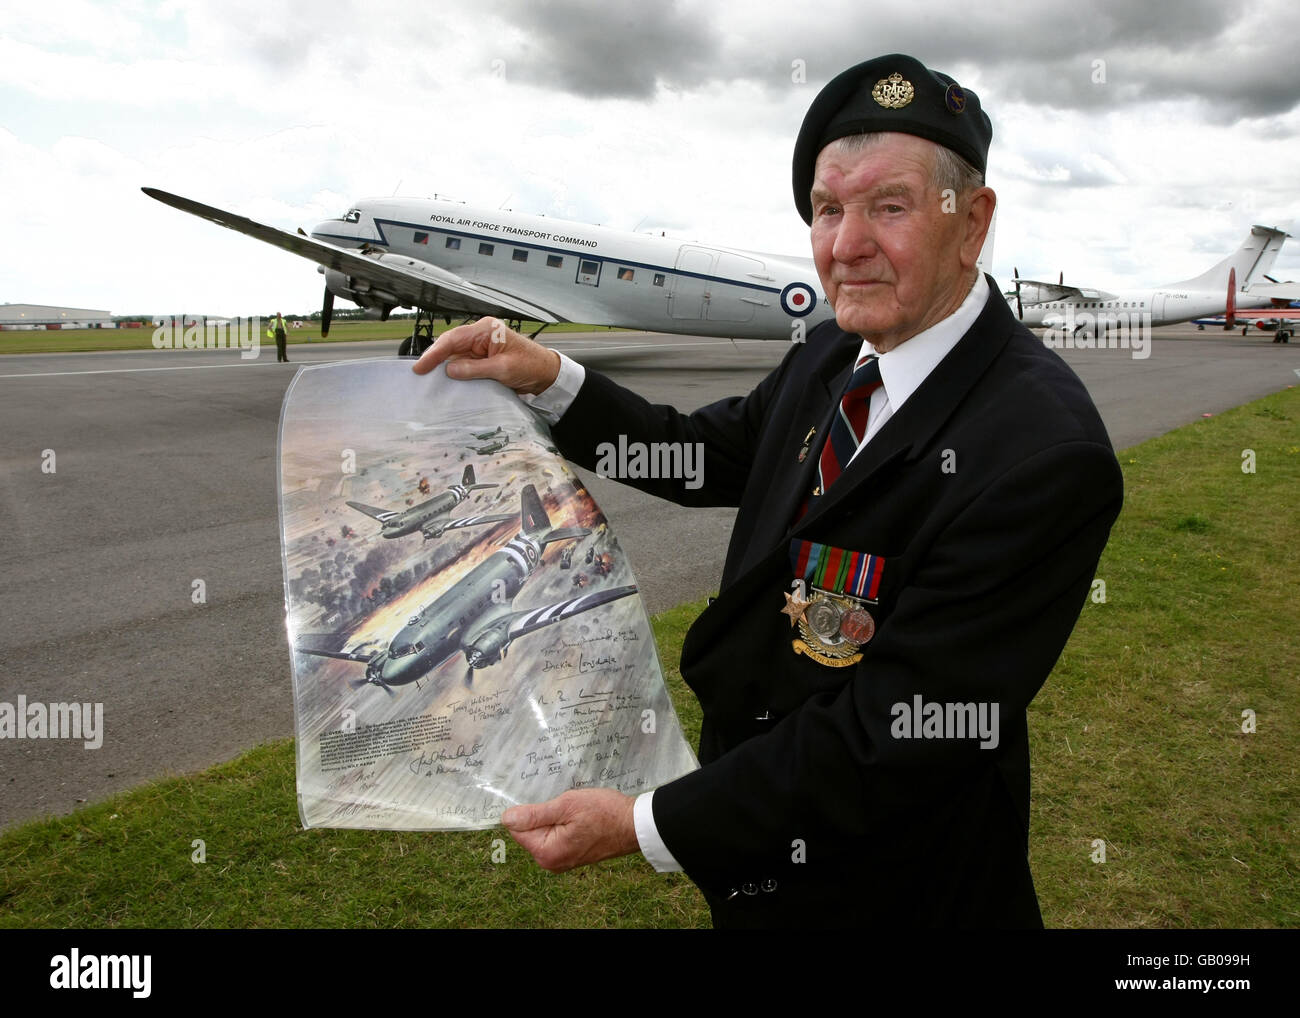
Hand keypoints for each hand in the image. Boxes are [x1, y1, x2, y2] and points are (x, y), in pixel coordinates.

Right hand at [411, 316, 560, 394]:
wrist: (546, 373)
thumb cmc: (531, 364)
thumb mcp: (503, 368)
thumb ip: (475, 369)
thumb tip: (450, 370)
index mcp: (487, 329)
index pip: (453, 338)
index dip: (434, 353)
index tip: (421, 367)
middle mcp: (481, 334)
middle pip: (450, 344)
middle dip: (435, 358)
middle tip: (419, 373)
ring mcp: (481, 346)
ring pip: (454, 354)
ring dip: (443, 366)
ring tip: (427, 379)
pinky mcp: (481, 357)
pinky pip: (462, 362)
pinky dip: (453, 371)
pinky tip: (444, 380)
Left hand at [501, 789, 638, 872]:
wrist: (634, 825)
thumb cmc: (604, 813)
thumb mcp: (566, 806)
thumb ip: (534, 814)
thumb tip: (506, 819)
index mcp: (546, 853)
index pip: (517, 828)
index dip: (531, 811)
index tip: (551, 803)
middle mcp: (550, 862)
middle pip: (529, 831)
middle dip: (543, 814)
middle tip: (567, 806)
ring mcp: (561, 861)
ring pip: (543, 832)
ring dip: (554, 818)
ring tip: (575, 812)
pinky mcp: (570, 855)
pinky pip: (555, 836)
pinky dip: (562, 824)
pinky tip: (579, 818)